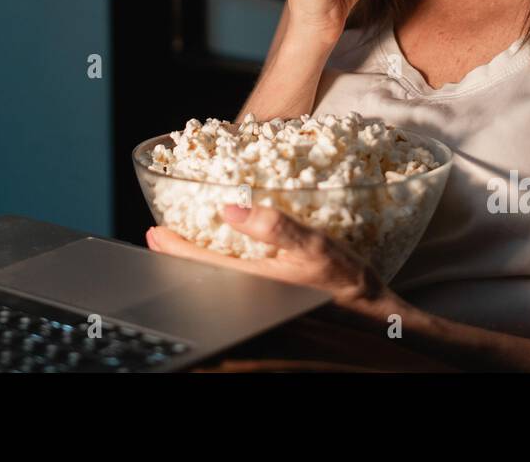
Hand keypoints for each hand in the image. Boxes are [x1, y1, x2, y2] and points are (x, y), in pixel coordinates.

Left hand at [145, 203, 399, 319]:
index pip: (199, 263)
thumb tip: (229, 209)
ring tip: (182, 251)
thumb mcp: (314, 245)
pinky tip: (219, 267)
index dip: (173, 247)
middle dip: (177, 259)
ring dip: (195, 269)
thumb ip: (273, 226)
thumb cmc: (345, 283)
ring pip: (212, 287)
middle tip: (160, 239)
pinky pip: (231, 292)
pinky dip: (217, 277)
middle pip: (199, 279)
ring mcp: (257, 305)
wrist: (373, 321)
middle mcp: (249, 297)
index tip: (155, 232)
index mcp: (253, 280)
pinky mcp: (268, 309)